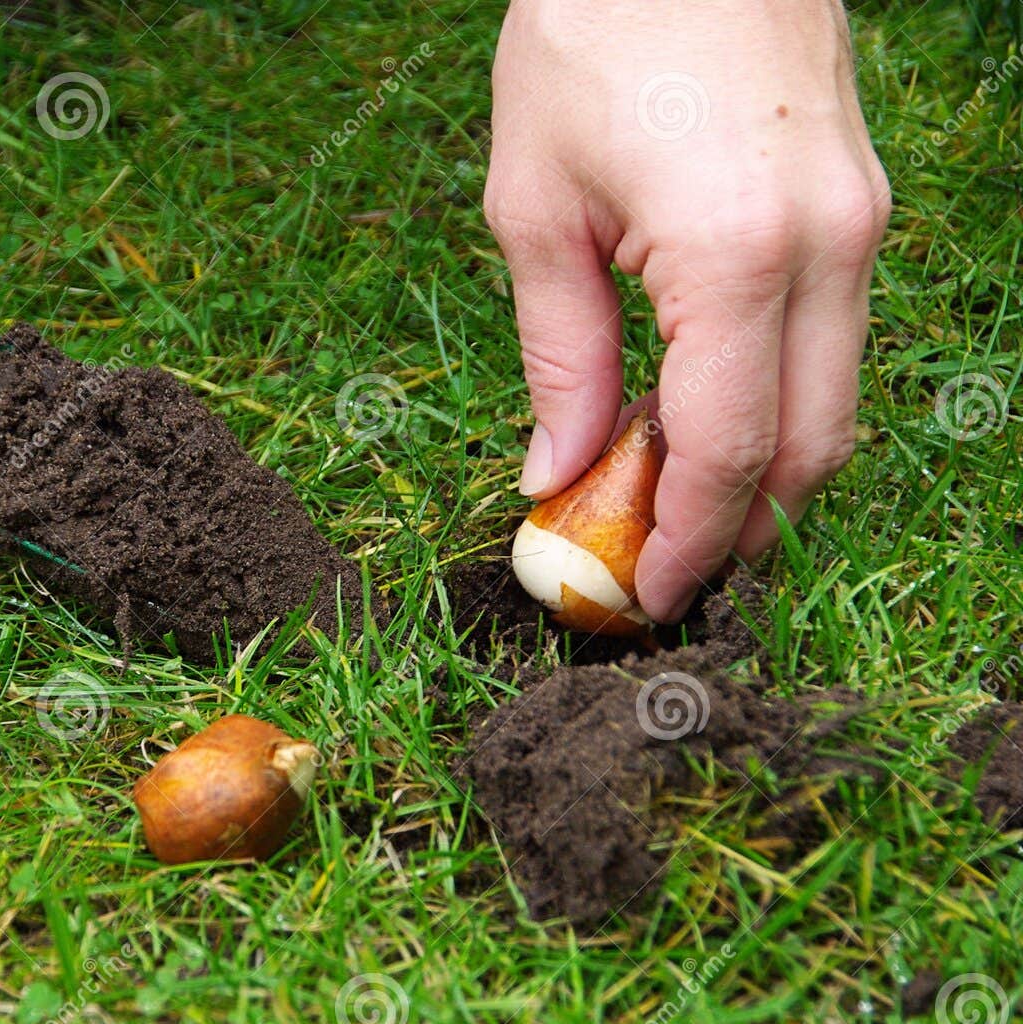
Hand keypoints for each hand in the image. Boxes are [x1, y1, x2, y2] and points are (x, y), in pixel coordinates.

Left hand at [484, 0, 889, 621]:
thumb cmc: (593, 35)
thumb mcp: (536, 207)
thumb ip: (559, 355)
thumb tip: (556, 473)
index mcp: (738, 253)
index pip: (732, 452)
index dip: (691, 543)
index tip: (644, 595)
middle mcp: (830, 248)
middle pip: (809, 448)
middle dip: (739, 529)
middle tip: (657, 567)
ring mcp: (860, 225)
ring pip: (832, 402)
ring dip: (759, 472)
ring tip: (666, 503)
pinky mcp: (858, 208)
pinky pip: (828, 343)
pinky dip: (771, 402)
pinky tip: (698, 417)